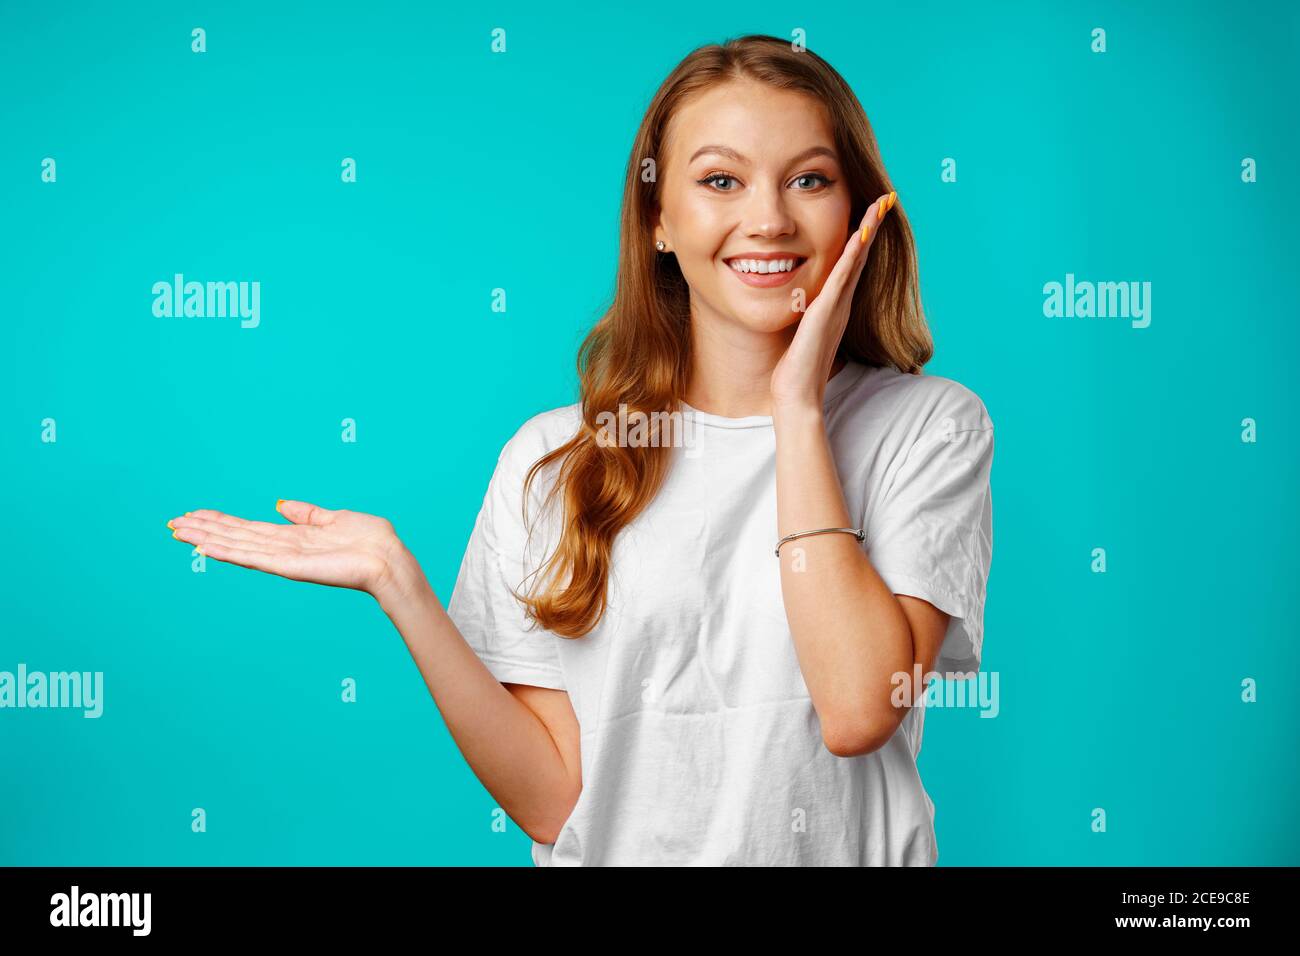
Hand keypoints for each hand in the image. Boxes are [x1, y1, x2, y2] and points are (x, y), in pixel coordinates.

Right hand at [166, 499, 415, 602]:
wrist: (389, 559)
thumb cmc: (371, 541)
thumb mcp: (334, 518)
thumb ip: (306, 513)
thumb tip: (280, 503)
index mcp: (294, 537)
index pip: (248, 528)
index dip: (221, 521)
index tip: (195, 514)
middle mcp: (284, 549)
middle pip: (235, 536)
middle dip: (204, 529)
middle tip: (172, 523)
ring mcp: (284, 559)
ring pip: (237, 546)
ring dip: (207, 539)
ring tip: (178, 532)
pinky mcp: (290, 567)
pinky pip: (253, 558)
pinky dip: (228, 552)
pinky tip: (205, 548)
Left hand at [770, 190, 895, 409]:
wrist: (797, 393)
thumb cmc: (795, 369)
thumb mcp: (800, 332)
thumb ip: (804, 315)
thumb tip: (799, 304)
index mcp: (835, 305)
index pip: (851, 262)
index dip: (862, 237)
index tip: (871, 212)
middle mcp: (841, 302)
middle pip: (861, 255)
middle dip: (873, 224)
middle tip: (887, 198)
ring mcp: (837, 306)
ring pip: (857, 259)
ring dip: (868, 230)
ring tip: (881, 204)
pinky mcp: (827, 311)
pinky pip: (842, 275)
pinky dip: (853, 253)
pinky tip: (860, 233)